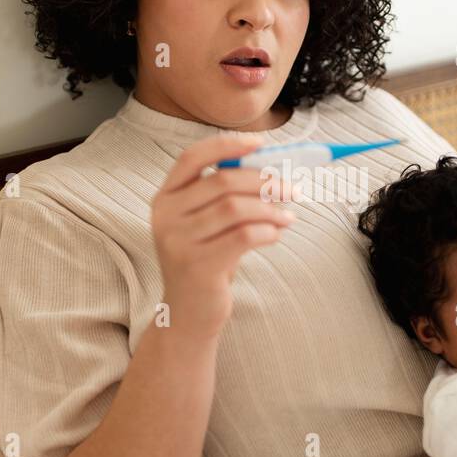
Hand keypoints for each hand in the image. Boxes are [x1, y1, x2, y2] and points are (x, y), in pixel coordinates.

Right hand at [151, 135, 294, 336]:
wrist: (188, 313)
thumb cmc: (206, 260)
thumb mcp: (206, 224)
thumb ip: (225, 196)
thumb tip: (271, 167)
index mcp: (165, 198)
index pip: (192, 157)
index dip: (227, 145)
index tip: (261, 142)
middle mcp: (165, 217)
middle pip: (222, 182)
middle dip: (264, 181)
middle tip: (291, 189)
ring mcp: (178, 242)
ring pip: (236, 208)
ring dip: (271, 209)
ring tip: (288, 216)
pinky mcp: (197, 265)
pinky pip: (244, 236)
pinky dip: (268, 231)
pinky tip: (277, 234)